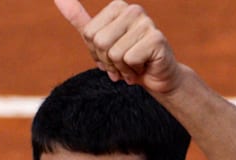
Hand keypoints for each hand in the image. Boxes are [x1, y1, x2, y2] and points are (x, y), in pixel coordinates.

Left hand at [53, 0, 181, 93]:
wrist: (155, 78)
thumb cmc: (125, 59)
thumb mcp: (97, 39)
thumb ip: (79, 19)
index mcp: (118, 7)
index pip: (89, 34)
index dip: (96, 53)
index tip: (110, 55)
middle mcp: (133, 10)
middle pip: (100, 42)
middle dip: (108, 61)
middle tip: (121, 64)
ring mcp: (147, 23)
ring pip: (115, 53)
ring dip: (121, 69)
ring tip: (132, 67)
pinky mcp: (156, 39)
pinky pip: (129, 59)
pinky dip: (133, 71)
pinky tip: (142, 68)